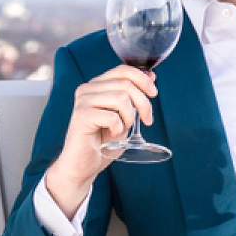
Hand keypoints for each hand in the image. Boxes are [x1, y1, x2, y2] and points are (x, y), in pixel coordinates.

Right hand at [47, 65, 156, 214]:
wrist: (83, 165)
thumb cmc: (103, 142)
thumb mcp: (124, 116)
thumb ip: (134, 96)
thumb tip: (152, 76)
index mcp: (97, 85)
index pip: (122, 70)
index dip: (143, 79)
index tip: (154, 94)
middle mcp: (87, 89)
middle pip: (126, 84)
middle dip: (143, 104)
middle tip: (146, 121)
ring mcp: (82, 101)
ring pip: (121, 98)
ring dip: (129, 118)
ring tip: (122, 130)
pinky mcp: (81, 115)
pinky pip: (112, 116)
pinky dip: (118, 128)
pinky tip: (111, 135)